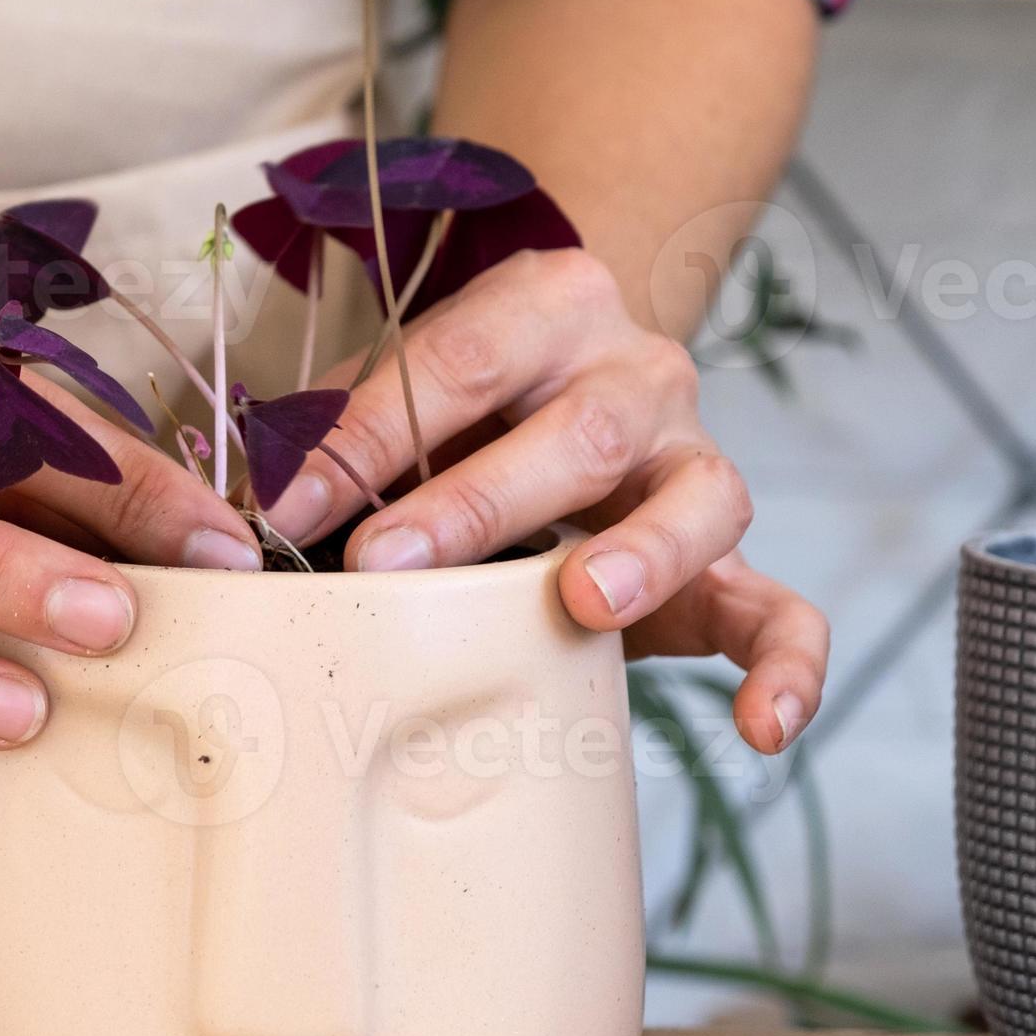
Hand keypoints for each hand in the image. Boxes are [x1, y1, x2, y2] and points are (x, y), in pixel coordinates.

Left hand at [268, 248, 828, 754]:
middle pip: (579, 430)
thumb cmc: (465, 402)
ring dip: (641, 555)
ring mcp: (697, 462)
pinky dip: (787, 666)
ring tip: (581, 604)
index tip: (289, 504)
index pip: (460, 358)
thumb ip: (339, 431)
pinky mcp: (731, 557)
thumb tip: (248, 514)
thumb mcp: (400, 389)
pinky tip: (763, 729)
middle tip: (384, 560)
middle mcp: (641, 372)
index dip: (369, 432)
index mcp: (549, 306)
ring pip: (701, 500)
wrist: (575, 385)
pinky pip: (783, 608)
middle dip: (476, 500)